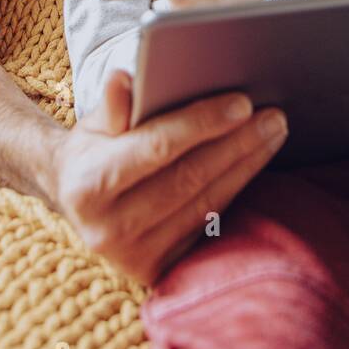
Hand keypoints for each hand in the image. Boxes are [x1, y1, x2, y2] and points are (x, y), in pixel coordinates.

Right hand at [55, 70, 287, 284]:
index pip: (156, 147)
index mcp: (87, 186)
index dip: (201, 123)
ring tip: (273, 134)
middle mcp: (107, 229)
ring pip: (205, 203)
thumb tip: (124, 77)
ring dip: (246, 166)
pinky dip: (234, 191)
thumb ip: (112, 103)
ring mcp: (133, 257)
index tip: (242, 102)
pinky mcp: (157, 271)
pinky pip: (207, 225)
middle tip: (273, 116)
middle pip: (189, 178)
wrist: (75, 203)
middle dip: (237, 143)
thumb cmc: (93, 151)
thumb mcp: (94, 123)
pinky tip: (253, 164)